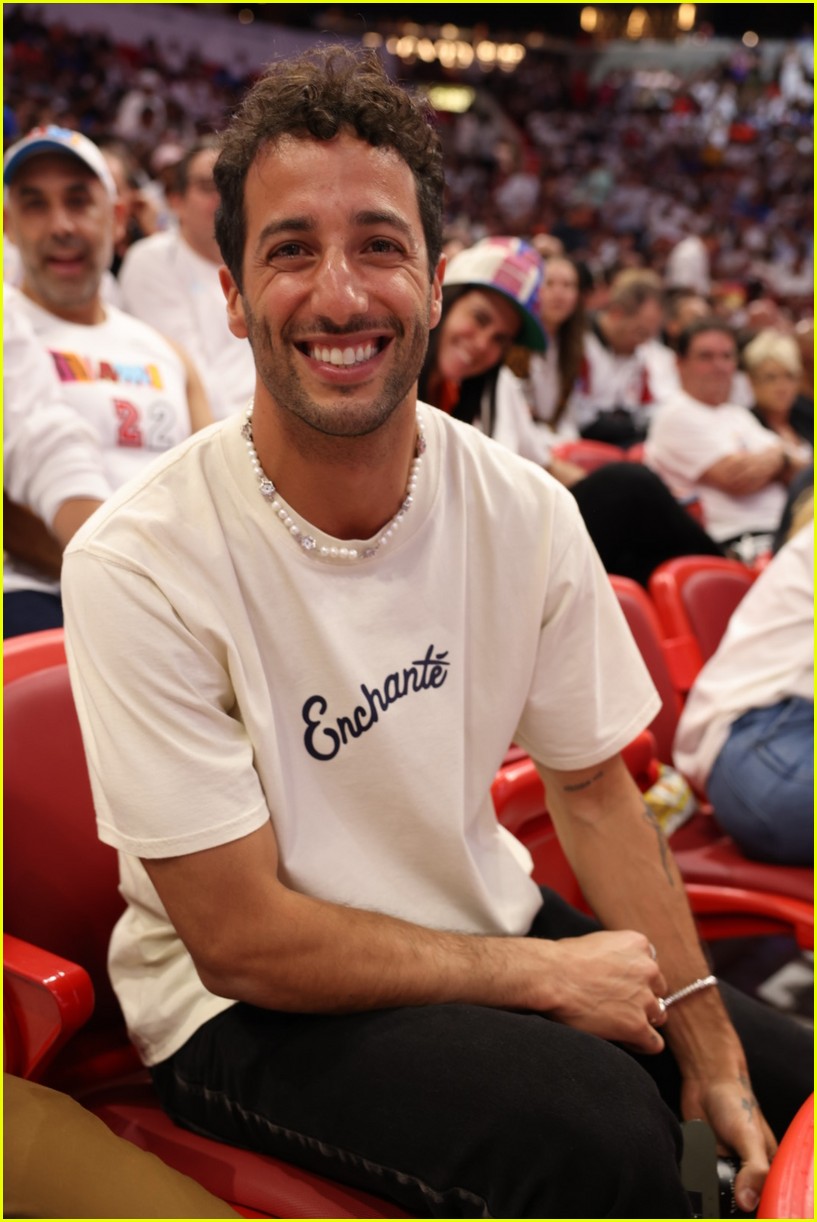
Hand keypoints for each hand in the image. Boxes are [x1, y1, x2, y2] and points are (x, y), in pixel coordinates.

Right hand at [542, 930, 667, 1052]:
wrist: (550, 976)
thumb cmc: (561, 959)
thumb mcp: (596, 943)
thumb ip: (616, 956)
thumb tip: (613, 972)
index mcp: (637, 944)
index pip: (650, 967)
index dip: (636, 980)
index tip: (620, 987)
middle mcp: (648, 969)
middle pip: (657, 990)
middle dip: (641, 999)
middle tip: (617, 1005)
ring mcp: (644, 998)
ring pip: (658, 1016)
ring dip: (641, 1020)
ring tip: (617, 1024)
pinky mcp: (637, 1025)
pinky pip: (654, 1042)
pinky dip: (641, 1044)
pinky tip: (624, 1039)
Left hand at [681, 1069, 776, 1212]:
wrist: (706, 1080)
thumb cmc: (734, 1102)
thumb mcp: (749, 1137)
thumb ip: (754, 1170)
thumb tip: (747, 1202)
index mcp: (765, 1165)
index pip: (759, 1195)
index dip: (749, 1197)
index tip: (738, 1188)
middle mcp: (745, 1168)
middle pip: (735, 1194)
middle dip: (725, 1186)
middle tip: (719, 1164)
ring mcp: (722, 1164)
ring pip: (714, 1186)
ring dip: (707, 1178)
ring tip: (707, 1153)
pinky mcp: (702, 1158)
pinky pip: (696, 1174)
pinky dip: (693, 1169)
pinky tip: (695, 1155)